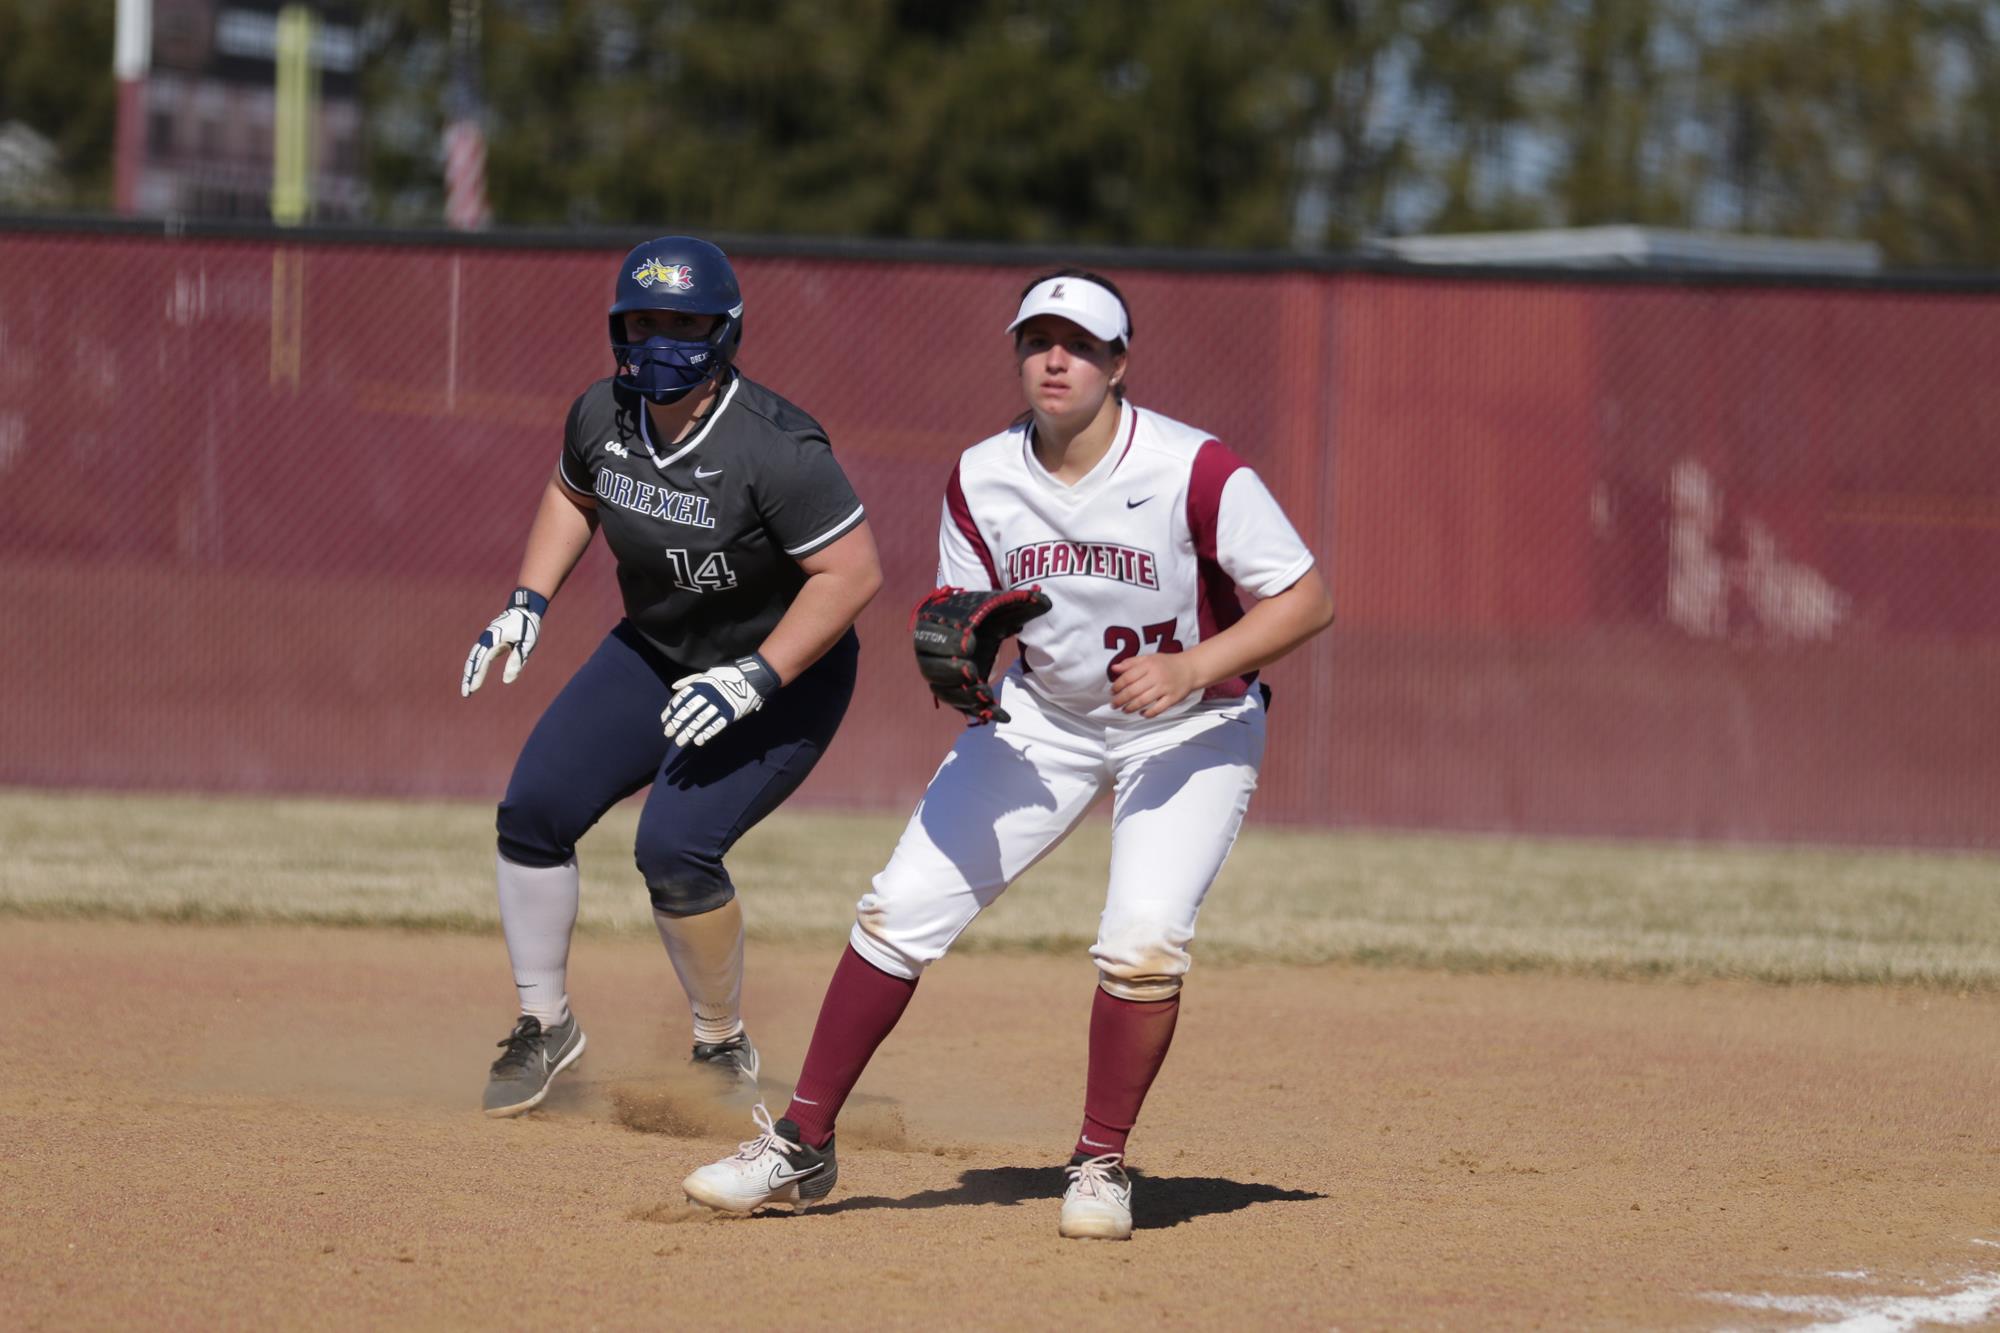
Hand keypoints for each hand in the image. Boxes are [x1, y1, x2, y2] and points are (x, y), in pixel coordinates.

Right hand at [461, 588, 548, 696]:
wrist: (524, 608)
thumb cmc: (527, 626)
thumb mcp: (526, 644)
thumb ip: (517, 660)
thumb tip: (507, 681)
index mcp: (494, 639)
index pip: (482, 660)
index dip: (477, 675)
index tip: (473, 688)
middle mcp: (486, 639)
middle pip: (473, 660)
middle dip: (468, 677)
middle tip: (465, 694)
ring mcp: (486, 639)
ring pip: (474, 658)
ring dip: (469, 673)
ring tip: (467, 689)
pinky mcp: (488, 641)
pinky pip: (479, 655)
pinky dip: (475, 666)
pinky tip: (473, 676)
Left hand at [661, 653, 779, 746]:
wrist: (752, 677)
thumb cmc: (727, 675)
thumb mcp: (707, 673)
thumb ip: (689, 680)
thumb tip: (673, 686)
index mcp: (701, 684)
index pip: (681, 698)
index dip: (671, 710)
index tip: (664, 720)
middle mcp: (708, 694)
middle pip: (688, 711)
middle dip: (676, 723)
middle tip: (668, 733)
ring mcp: (719, 704)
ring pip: (700, 721)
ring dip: (688, 732)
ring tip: (680, 742)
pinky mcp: (730, 714)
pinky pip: (716, 726)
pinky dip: (706, 734)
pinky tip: (698, 741)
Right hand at [911, 585, 1052, 724]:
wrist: (977, 632)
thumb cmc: (984, 616)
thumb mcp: (1001, 607)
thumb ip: (1020, 603)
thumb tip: (1046, 601)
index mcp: (934, 626)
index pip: (931, 635)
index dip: (948, 642)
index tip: (970, 644)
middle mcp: (929, 653)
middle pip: (930, 667)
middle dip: (950, 672)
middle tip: (971, 673)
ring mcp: (938, 675)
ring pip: (943, 690)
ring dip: (963, 695)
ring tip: (986, 694)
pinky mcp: (952, 691)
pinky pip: (959, 706)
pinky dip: (978, 711)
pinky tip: (1002, 714)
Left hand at [1109, 652, 1202, 717]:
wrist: (1191, 669)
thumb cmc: (1167, 664)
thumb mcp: (1149, 658)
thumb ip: (1131, 663)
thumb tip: (1113, 668)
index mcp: (1149, 665)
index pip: (1128, 677)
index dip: (1118, 685)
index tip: (1112, 691)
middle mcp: (1156, 676)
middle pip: (1133, 691)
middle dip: (1120, 699)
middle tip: (1113, 704)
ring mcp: (1165, 688)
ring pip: (1143, 701)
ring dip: (1131, 707)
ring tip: (1124, 710)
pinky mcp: (1172, 699)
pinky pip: (1158, 709)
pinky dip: (1148, 713)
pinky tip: (1141, 713)